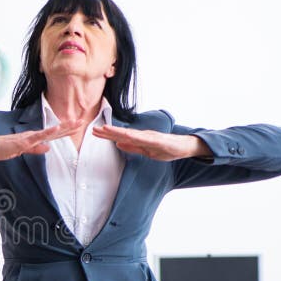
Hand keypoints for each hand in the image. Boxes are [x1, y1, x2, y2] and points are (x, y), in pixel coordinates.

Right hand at [0, 124, 77, 162]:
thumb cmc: (0, 149)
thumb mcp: (21, 151)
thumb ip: (35, 149)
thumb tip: (48, 148)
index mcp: (32, 138)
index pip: (52, 135)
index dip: (65, 130)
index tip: (77, 125)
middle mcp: (31, 135)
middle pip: (54, 132)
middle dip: (68, 127)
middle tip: (83, 120)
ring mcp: (27, 138)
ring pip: (48, 132)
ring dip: (62, 128)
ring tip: (75, 123)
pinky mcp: (22, 142)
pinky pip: (37, 137)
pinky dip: (48, 133)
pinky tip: (57, 129)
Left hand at [92, 124, 210, 160]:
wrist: (185, 146)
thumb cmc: (167, 148)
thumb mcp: (146, 151)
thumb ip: (133, 147)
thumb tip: (118, 144)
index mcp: (140, 138)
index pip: (120, 136)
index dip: (108, 134)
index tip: (95, 132)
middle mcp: (143, 135)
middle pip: (122, 133)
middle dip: (108, 132)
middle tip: (94, 129)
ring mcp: (150, 137)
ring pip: (131, 134)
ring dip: (118, 132)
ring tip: (105, 129)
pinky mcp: (158, 141)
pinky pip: (144, 139)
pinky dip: (134, 137)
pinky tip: (126, 136)